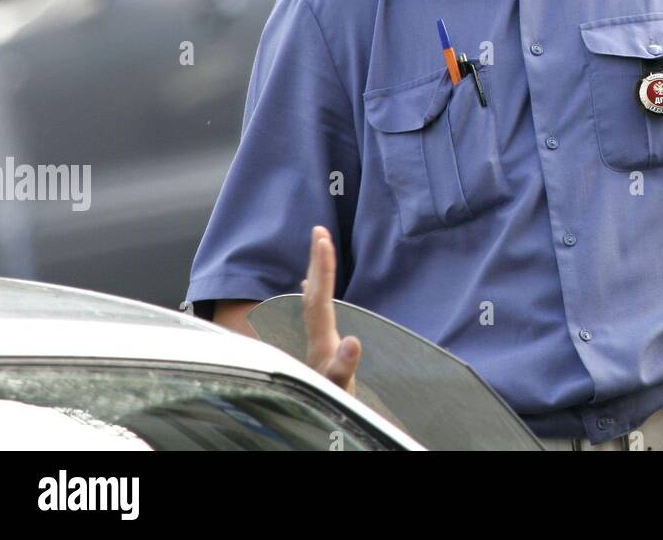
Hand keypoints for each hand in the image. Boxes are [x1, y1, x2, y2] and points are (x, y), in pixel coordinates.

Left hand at [302, 224, 360, 395]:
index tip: (323, 238)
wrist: (327, 430)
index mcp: (322, 345)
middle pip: (314, 297)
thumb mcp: (342, 390)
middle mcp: (317, 344)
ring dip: (318, 276)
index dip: (322, 269)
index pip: (319, 300)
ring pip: (314, 305)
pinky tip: (309, 289)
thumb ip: (344, 368)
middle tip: (319, 231)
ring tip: (319, 250)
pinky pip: (317, 317)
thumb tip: (352, 341)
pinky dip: (315, 299)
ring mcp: (319, 349)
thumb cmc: (336, 410)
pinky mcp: (323, 356)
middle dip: (318, 264)